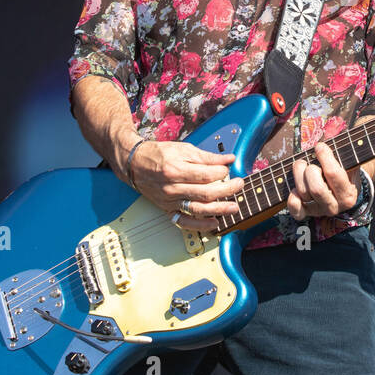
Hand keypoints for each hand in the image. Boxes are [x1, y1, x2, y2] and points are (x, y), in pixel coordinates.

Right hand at [124, 139, 241, 232]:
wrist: (134, 164)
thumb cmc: (159, 154)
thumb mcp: (183, 148)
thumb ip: (207, 156)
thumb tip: (228, 159)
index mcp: (175, 169)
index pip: (205, 175)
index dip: (221, 173)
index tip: (228, 169)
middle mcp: (172, 188)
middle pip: (205, 193)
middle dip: (227, 190)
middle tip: (240, 184)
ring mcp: (170, 201)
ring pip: (197, 209)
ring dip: (219, 210)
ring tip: (234, 208)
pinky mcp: (167, 210)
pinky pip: (184, 222)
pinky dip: (200, 225)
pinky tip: (214, 223)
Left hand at [286, 140, 360, 221]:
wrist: (344, 191)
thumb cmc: (344, 171)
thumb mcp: (350, 163)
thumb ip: (344, 154)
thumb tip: (326, 143)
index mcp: (348, 194)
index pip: (333, 174)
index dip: (324, 156)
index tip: (319, 146)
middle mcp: (335, 206)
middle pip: (316, 188)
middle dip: (310, 170)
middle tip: (310, 162)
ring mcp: (320, 211)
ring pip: (303, 193)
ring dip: (298, 175)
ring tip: (302, 166)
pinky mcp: (308, 213)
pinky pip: (296, 211)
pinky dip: (292, 200)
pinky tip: (294, 189)